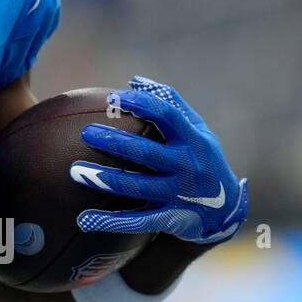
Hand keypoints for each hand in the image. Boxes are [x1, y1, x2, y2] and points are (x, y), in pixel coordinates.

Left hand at [70, 76, 248, 244]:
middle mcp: (187, 166)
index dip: (140, 104)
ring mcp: (179, 194)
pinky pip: (137, 220)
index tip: (112, 98)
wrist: (226, 210)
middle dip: (115, 143)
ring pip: (137, 186)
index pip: (167, 116)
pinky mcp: (170, 218)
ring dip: (105, 180)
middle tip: (86, 133)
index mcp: (193, 140)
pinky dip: (110, 221)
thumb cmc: (202, 158)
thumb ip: (171, 104)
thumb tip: (135, 80)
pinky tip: (84, 220)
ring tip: (75, 172)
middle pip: (147, 153)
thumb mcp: (198, 131)